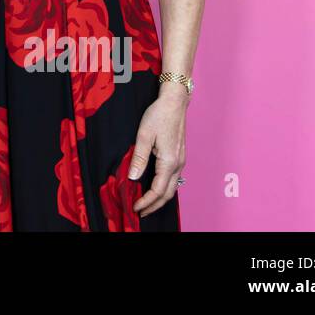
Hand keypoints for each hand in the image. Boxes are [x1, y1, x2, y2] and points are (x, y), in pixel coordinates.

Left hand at [129, 87, 186, 216]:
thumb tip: (133, 177)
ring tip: (146, 202)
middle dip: (154, 205)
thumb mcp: (144, 135)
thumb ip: (139, 158)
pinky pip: (173, 178)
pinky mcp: (179, 156)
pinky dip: (164, 188)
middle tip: (141, 211)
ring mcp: (181, 161)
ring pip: (172, 187)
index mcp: (169, 161)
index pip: (158, 190)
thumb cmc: (159, 115)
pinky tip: (154, 186)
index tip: (135, 208)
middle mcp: (178, 164)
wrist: (175, 102)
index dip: (146, 202)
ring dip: (159, 198)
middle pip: (168, 194)